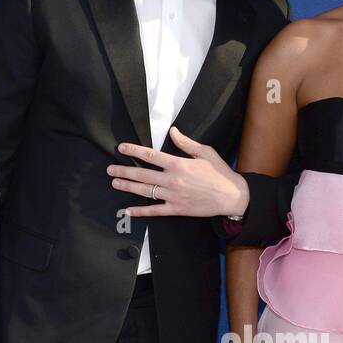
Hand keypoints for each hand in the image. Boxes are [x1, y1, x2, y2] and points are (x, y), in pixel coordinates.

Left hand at [107, 125, 249, 218]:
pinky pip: (155, 211)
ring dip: (128, 187)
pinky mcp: (177, 209)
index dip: (134, 151)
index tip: (121, 148)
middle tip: (110, 170)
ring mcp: (173, 196)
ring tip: (115, 184)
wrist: (232, 196)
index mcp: (178, 164)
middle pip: (142, 175)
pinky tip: (129, 211)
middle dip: (124, 171)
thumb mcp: (205, 152)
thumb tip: (172, 131)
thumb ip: (186, 143)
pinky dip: (141, 211)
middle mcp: (173, 180)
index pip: (150, 156)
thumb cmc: (220, 172)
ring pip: (145, 191)